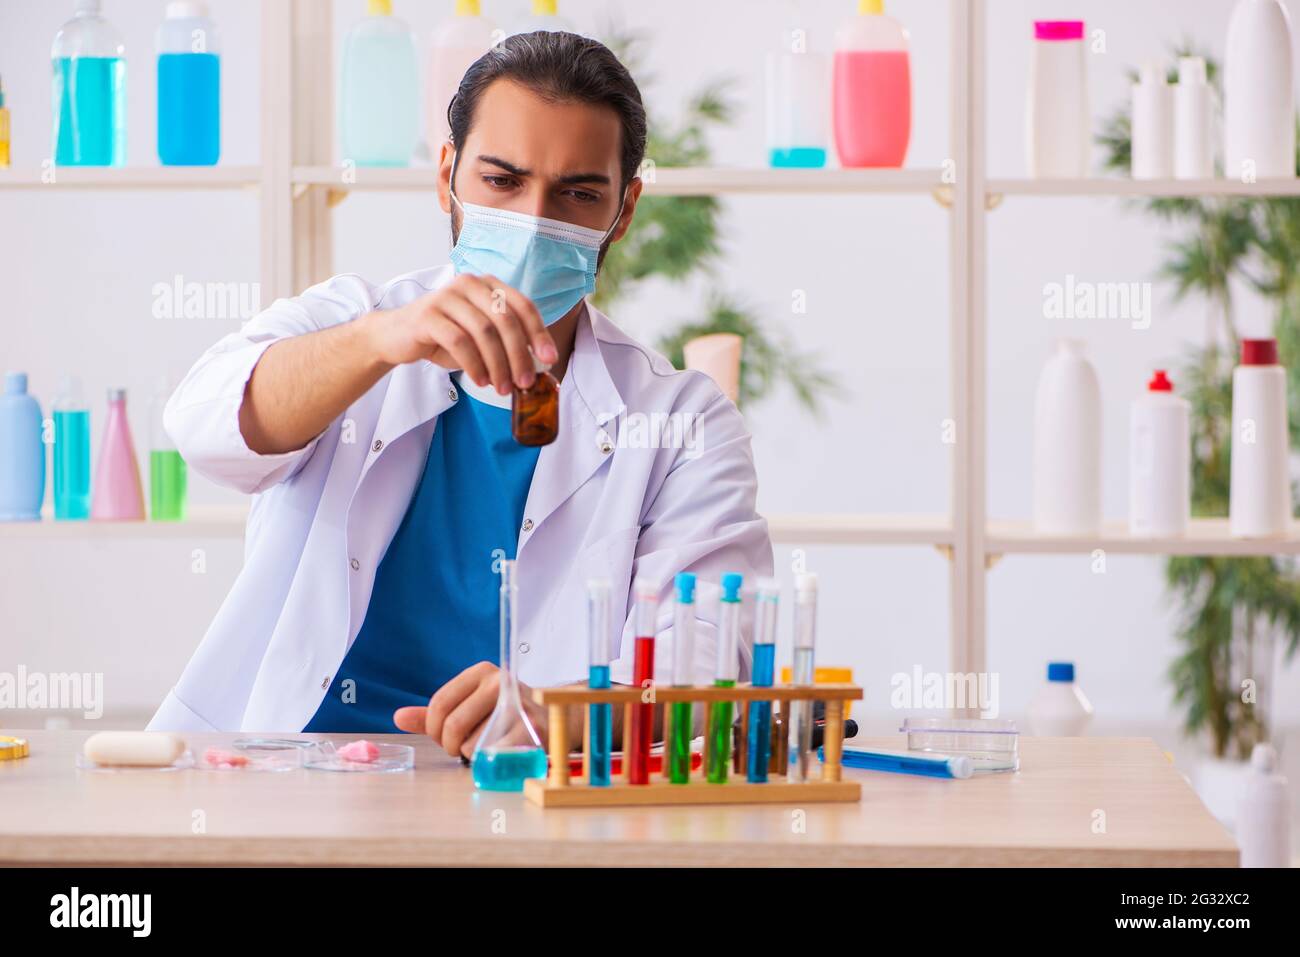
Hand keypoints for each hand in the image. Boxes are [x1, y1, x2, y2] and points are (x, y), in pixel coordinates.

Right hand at [361, 274, 556, 394]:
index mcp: (488, 285)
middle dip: (519, 355)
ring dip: (497, 364)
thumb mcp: (481, 338)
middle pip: (505, 320)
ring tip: (501, 388)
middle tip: (524, 383)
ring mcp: (447, 296)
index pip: (523, 305)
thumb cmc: (445, 337)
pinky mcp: (428, 314)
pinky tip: (480, 380)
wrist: (397, 336)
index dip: (539, 333)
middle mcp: (469, 284)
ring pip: (484, 332)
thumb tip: (537, 367)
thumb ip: (506, 343)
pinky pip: (459, 341)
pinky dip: (474, 364)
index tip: (549, 360)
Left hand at [393, 661, 553, 759]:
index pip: (440, 703)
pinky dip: (491, 763)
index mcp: (482, 672)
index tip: (442, 737)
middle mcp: (501, 682)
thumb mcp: (470, 707)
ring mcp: (518, 705)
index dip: (434, 728)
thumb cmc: (504, 715)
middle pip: (454, 725)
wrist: (553, 720)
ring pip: (473, 744)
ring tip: (487, 748)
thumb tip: (398, 717)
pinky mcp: (532, 729)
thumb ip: (435, 713)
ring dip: (474, 755)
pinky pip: (495, 756)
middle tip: (461, 749)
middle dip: (451, 745)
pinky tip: (499, 755)